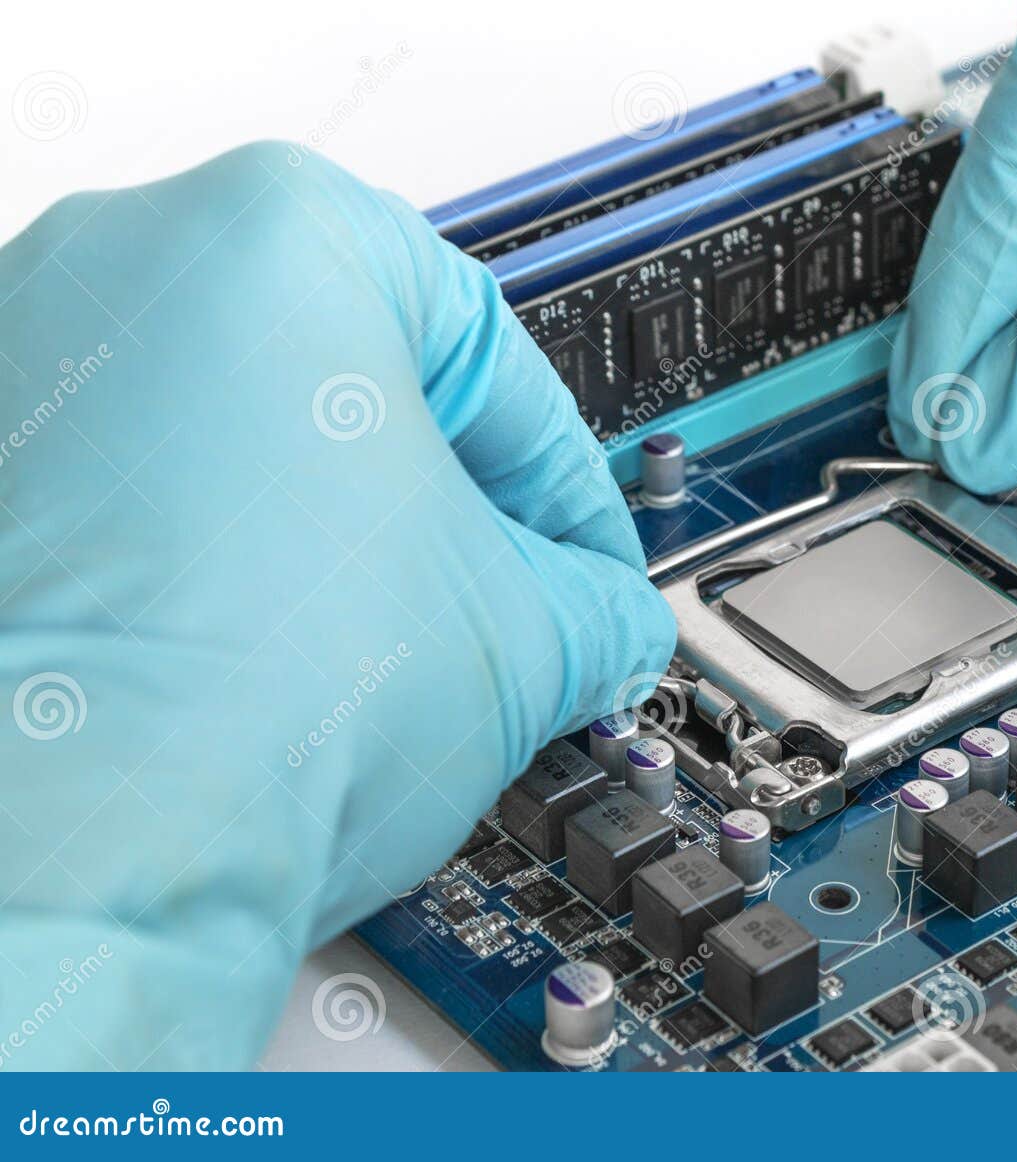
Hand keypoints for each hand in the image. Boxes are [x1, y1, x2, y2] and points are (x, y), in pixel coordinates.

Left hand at [0, 143, 673, 1067]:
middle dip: (437, 501)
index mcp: (275, 234)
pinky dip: (203, 567)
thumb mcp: (524, 640)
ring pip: (228, 438)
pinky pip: (126, 502)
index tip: (581, 560)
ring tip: (372, 648)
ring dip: (320, 532)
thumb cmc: (262, 712)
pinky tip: (252, 662)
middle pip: (347, 380)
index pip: (490, 356)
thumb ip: (592, 606)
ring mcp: (15, 366)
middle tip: (492, 598)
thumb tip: (602, 624)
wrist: (81, 859)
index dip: (564, 482)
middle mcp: (117, 263)